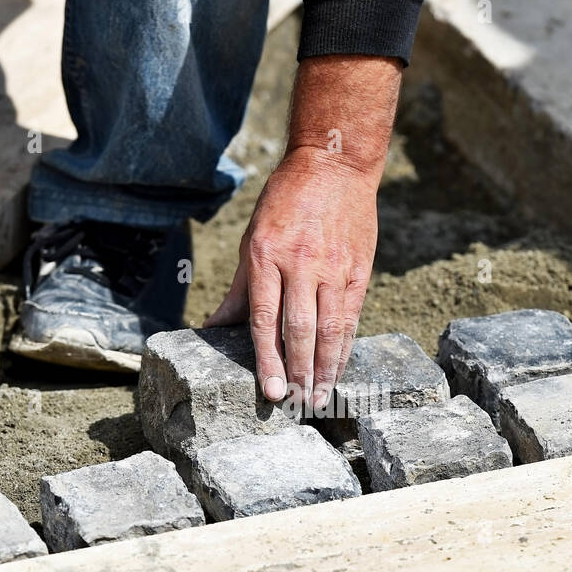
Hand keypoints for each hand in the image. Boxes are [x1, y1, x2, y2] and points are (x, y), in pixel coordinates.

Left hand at [205, 146, 376, 409]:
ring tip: (318, 397)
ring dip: (324, 368)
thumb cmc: (284, 202)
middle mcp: (301, 264)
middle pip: (300, 330)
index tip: (269, 391)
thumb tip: (214, 328)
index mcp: (267, 256)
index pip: (264, 319)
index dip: (267, 360)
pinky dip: (344, 347)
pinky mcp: (358, 269)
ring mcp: (333, 267)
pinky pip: (352, 316)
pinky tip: (338, 369)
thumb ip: (239, 289)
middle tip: (295, 405)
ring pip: (331, 329)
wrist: (334, 166)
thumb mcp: (252, 238)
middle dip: (297, 372)